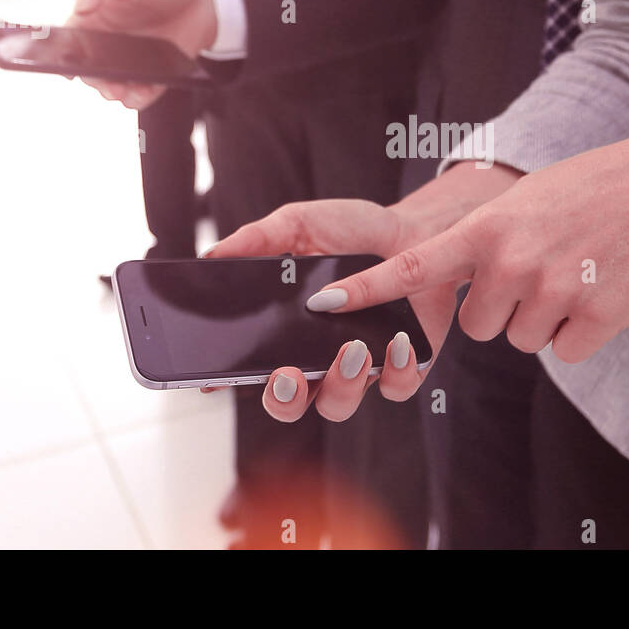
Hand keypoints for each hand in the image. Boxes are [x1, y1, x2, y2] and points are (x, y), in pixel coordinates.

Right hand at [67, 0, 217, 109]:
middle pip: (88, 69)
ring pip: (112, 85)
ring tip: (122, 91)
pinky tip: (142, 93)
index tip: (63, 66)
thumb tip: (81, 7)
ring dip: (114, 91)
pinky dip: (139, 97)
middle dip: (93, 79)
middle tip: (102, 81)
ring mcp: (129, 63)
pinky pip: (141, 93)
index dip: (59, 55)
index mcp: (92, 19)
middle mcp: (106, 45)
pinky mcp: (153, 76)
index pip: (68, 40)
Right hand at [201, 159, 525, 420]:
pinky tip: (399, 343)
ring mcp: (359, 368)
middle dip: (283, 399)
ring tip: (352, 349)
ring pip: (338, 403)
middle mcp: (316, 358)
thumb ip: (258, 240)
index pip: (249, 369)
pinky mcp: (402, 368)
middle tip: (287, 374)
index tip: (216, 380)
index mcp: (284, 333)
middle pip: (289, 403)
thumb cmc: (354, 231)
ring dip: (341, 384)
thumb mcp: (301, 225)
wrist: (417, 228)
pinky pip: (396, 388)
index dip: (229, 381)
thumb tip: (212, 255)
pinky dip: (397, 372)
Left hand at [308, 130, 628, 363]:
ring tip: (577, 270)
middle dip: (503, 309)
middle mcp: (511, 262)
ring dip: (544, 319)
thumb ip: (486, 244)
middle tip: (542, 267)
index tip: (323, 306)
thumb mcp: (524, 202)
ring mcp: (553, 291)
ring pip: (521, 341)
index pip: (414, 267)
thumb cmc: (591, 190)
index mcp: (486, 229)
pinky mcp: (595, 319)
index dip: (367, 291)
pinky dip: (581, 332)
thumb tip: (466, 292)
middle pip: (478, 327)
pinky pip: (565, 351)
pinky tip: (602, 291)